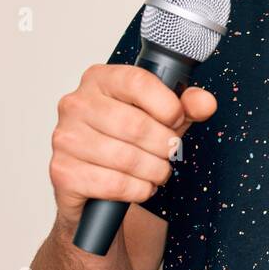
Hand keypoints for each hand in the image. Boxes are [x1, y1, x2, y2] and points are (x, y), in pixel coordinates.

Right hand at [50, 64, 216, 227]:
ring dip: (154, 171)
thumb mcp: (160, 119)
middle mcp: (76, 104)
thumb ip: (185, 107)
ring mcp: (65, 138)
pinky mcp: (63, 171)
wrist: (92, 186)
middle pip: (135, 125)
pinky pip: (114, 183)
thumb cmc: (126, 143)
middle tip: (169, 154)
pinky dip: (138, 190)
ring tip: (158, 172)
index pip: (137, 81)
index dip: (166, 104)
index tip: (176, 118)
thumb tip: (205, 103)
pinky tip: (140, 187)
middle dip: (163, 146)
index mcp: (99, 79)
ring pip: (126, 158)